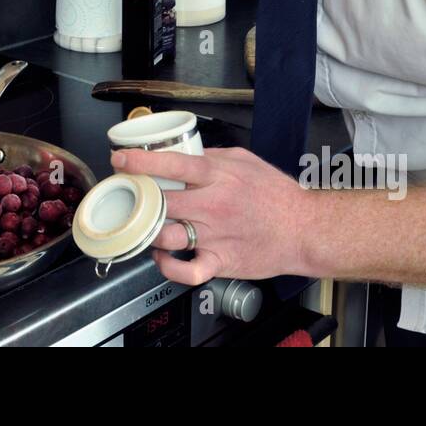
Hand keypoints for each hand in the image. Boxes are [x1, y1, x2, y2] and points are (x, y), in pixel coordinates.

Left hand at [110, 146, 311, 284]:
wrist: (304, 229)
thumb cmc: (277, 196)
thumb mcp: (245, 161)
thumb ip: (212, 156)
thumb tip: (185, 154)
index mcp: (219, 177)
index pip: (173, 165)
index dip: (142, 161)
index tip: (121, 159)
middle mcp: (213, 206)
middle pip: (161, 202)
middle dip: (138, 199)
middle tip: (128, 196)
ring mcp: (215, 236)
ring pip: (165, 235)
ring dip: (148, 232)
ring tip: (144, 226)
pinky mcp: (220, 262)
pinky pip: (186, 271)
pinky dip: (168, 267)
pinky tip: (162, 256)